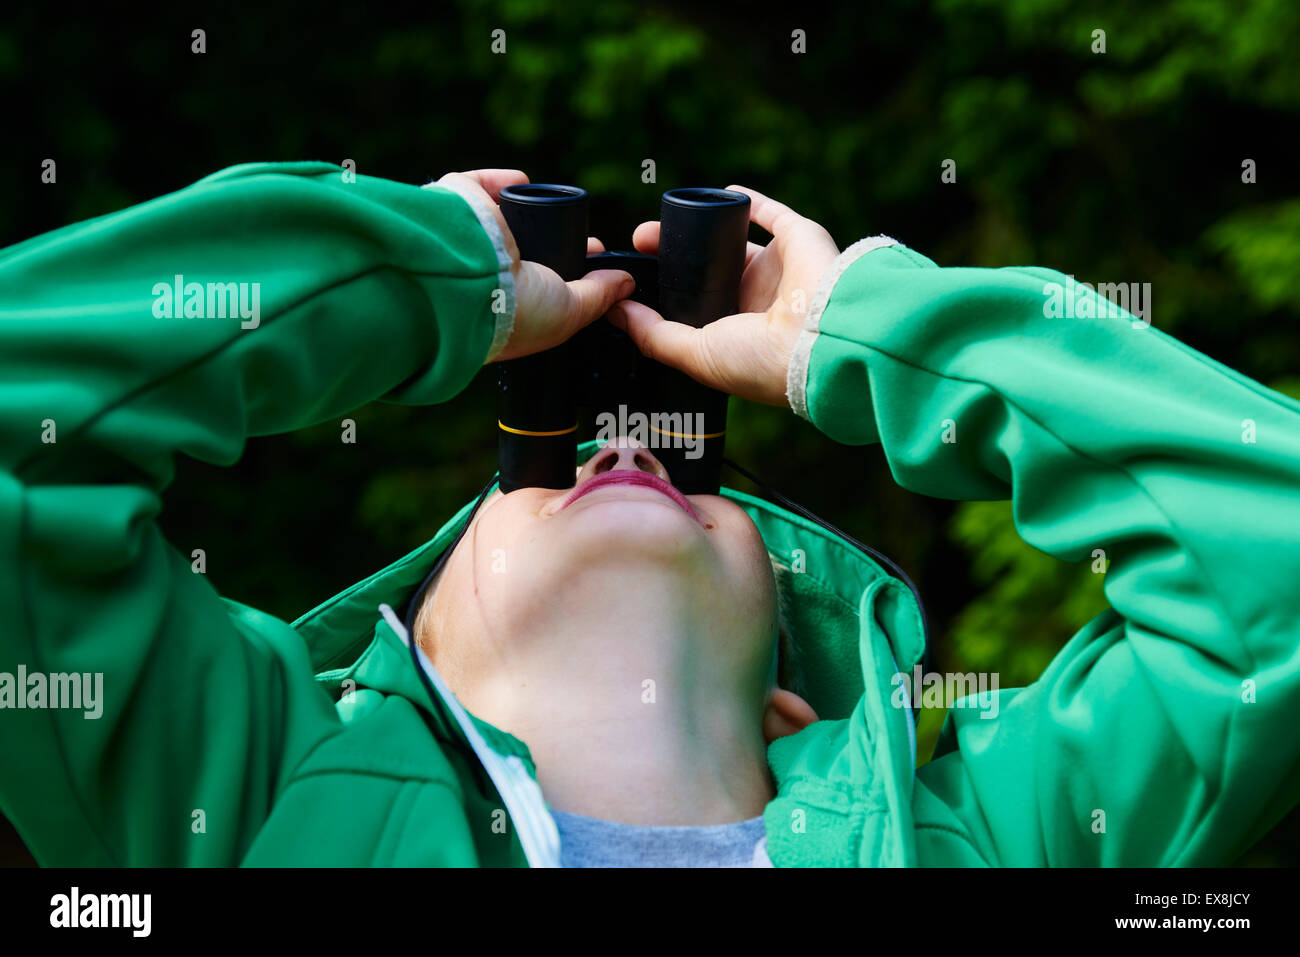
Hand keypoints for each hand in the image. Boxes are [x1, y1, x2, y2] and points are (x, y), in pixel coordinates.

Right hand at [435, 170, 633, 361]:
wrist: (470, 284)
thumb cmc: (516, 312)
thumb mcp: (570, 312)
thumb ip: (598, 296)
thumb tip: (625, 284)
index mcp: (504, 309)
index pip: (541, 288)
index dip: (571, 274)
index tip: (596, 261)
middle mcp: (484, 276)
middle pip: (526, 253)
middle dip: (557, 243)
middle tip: (585, 238)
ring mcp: (465, 240)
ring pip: (500, 222)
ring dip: (528, 214)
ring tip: (555, 207)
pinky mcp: (451, 207)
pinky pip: (475, 187)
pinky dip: (498, 182)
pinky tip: (521, 181)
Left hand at [608, 185, 838, 405]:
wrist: (818, 338)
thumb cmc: (758, 360)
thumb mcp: (695, 355)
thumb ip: (654, 335)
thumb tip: (616, 311)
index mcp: (739, 336)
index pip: (697, 310)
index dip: (666, 295)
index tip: (633, 282)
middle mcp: (760, 303)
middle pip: (709, 272)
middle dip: (674, 259)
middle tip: (641, 243)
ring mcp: (780, 270)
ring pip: (733, 243)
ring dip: (701, 231)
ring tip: (665, 222)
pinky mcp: (798, 239)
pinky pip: (773, 213)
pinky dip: (751, 202)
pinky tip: (722, 194)